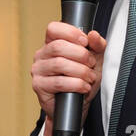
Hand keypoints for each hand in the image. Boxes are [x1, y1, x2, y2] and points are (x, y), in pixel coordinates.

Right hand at [31, 21, 106, 135]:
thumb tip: (94, 35)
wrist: (77, 107)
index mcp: (52, 44)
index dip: (71, 32)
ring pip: (59, 64)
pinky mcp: (39, 86)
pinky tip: (83, 87)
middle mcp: (42, 56)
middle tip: (90, 64)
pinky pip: (58, 82)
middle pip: (58, 46)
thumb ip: (97, 46)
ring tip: (89, 78)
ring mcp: (38, 71)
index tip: (85, 42)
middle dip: (80, 55)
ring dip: (80, 71)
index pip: (53, 29)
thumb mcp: (94, 61)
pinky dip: (76, 84)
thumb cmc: (82, 82)